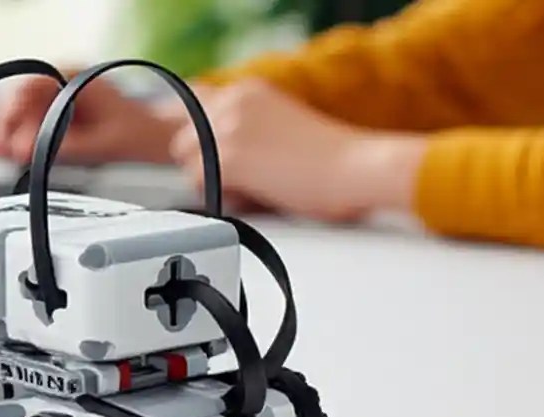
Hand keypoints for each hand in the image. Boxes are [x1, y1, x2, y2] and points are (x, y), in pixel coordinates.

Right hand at [0, 72, 183, 164]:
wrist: (150, 136)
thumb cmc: (133, 134)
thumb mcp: (98, 145)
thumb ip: (61, 147)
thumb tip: (24, 151)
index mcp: (75, 76)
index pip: (31, 84)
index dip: (12, 107)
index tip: (4, 130)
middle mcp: (64, 79)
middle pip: (20, 94)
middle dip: (7, 120)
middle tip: (0, 145)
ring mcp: (60, 92)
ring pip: (22, 107)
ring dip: (13, 129)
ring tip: (8, 151)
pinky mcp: (59, 108)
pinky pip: (31, 118)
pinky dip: (22, 134)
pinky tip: (17, 149)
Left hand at [170, 79, 425, 221]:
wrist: (360, 168)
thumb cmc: (332, 160)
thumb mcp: (280, 128)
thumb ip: (244, 131)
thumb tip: (206, 157)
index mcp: (247, 91)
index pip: (194, 118)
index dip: (207, 148)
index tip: (230, 164)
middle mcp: (233, 101)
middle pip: (183, 143)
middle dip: (204, 166)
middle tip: (246, 181)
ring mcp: (228, 128)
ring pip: (189, 166)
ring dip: (214, 184)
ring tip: (257, 188)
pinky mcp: (228, 158)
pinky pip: (199, 186)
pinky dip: (224, 199)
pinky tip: (260, 196)